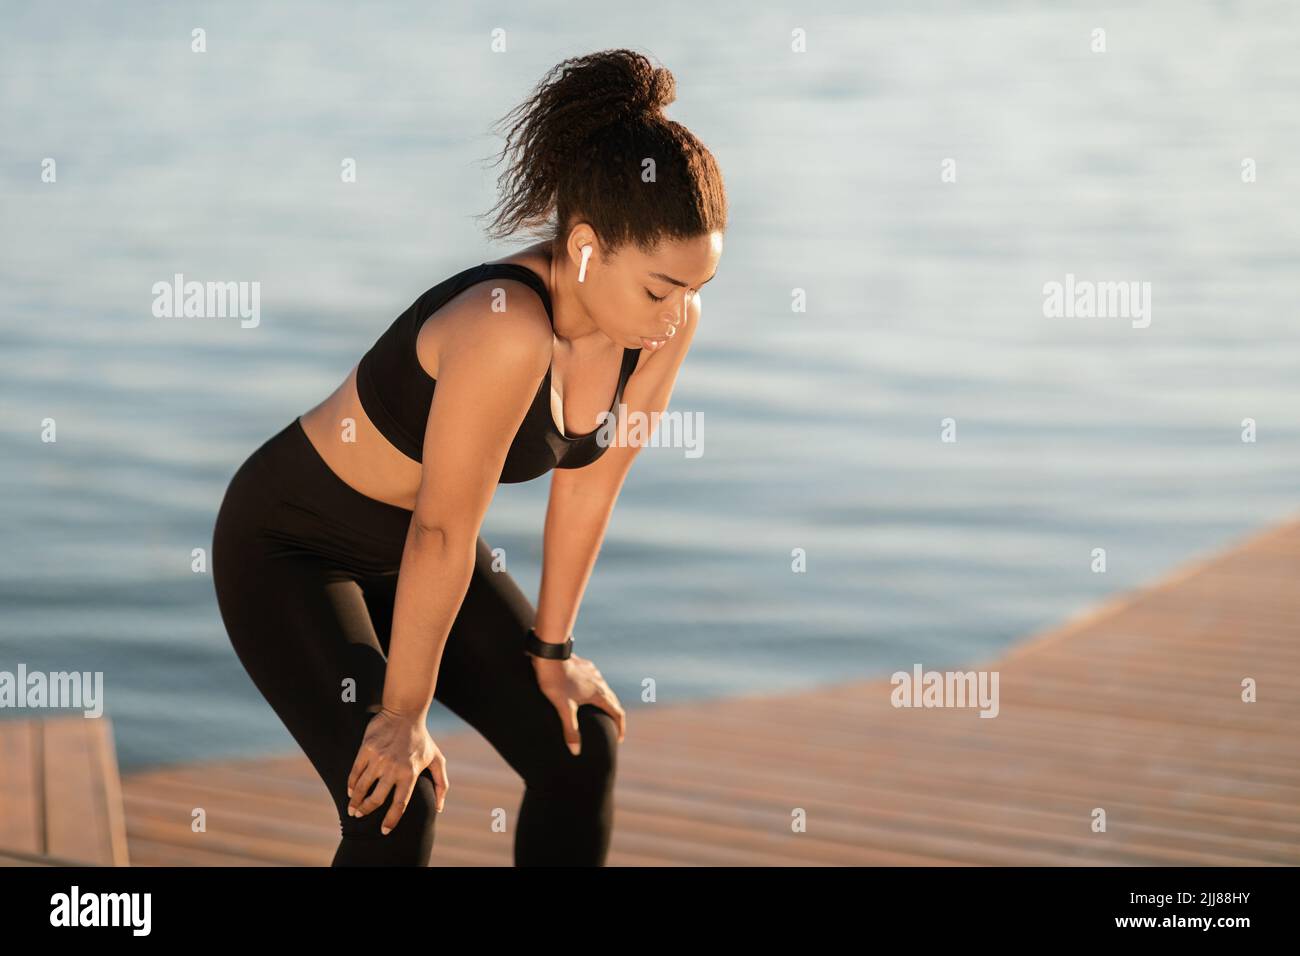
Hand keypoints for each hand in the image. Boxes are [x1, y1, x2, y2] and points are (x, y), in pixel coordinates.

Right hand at [346, 707, 447, 834]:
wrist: (405, 712)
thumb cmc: (422, 738)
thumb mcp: (437, 759)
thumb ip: (440, 784)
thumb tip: (439, 808)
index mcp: (410, 774)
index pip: (399, 804)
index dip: (391, 820)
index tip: (384, 831)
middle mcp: (393, 769)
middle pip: (376, 799)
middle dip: (366, 811)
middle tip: (359, 816)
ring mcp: (378, 760)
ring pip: (362, 787)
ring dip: (355, 801)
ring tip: (352, 809)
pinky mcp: (366, 750)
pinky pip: (355, 772)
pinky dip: (351, 784)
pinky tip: (350, 791)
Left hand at [531, 653, 626, 754]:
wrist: (550, 654)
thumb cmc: (556, 681)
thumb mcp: (563, 708)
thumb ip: (570, 730)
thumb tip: (576, 751)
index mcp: (599, 694)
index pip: (617, 713)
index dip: (620, 728)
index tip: (619, 739)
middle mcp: (600, 682)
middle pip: (613, 701)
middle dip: (614, 715)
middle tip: (611, 727)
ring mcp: (593, 672)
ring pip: (604, 689)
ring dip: (605, 701)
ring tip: (599, 710)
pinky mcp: (585, 665)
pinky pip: (595, 680)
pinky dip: (595, 690)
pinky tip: (585, 690)